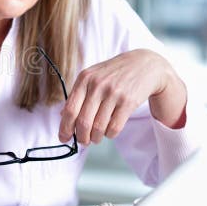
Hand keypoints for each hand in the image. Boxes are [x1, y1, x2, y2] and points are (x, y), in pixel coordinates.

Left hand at [58, 49, 186, 145]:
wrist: (143, 64)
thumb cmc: (113, 73)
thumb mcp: (92, 77)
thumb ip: (78, 95)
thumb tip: (62, 116)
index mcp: (84, 79)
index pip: (70, 110)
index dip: (65, 128)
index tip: (64, 138)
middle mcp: (97, 85)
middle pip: (83, 122)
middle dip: (81, 137)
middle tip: (83, 141)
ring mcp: (114, 93)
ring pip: (98, 127)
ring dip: (95, 138)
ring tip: (96, 138)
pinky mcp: (128, 102)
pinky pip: (114, 127)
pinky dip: (109, 135)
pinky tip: (109, 131)